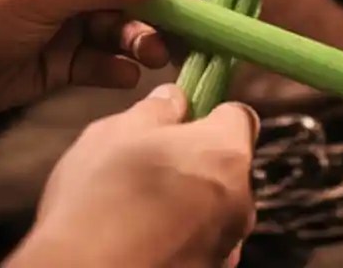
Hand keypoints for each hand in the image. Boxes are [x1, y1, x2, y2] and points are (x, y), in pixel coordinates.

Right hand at [8, 83, 258, 267]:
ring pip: (218, 207)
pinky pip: (204, 243)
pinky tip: (147, 240)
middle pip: (230, 165)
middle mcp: (241, 199)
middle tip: (152, 166)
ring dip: (193, 202)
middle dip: (200, 161)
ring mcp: (229, 243)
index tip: (181, 120)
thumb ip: (155, 111)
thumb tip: (175, 98)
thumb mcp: (114, 134)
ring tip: (143, 209)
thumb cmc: (100, 197)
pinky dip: (184, 238)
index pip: (239, 116)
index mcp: (225, 153)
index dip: (210, 114)